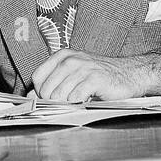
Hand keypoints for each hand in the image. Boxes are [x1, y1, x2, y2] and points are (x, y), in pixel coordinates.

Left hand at [33, 50, 160, 101]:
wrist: (130, 74)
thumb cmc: (100, 77)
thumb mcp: (73, 76)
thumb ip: (52, 84)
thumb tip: (30, 96)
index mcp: (63, 56)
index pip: (38, 77)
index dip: (41, 92)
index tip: (50, 99)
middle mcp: (71, 59)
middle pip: (47, 89)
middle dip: (53, 101)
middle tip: (67, 102)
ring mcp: (83, 68)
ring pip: (60, 95)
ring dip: (68, 103)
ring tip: (79, 100)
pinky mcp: (95, 78)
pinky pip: (75, 97)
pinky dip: (79, 104)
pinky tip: (87, 100)